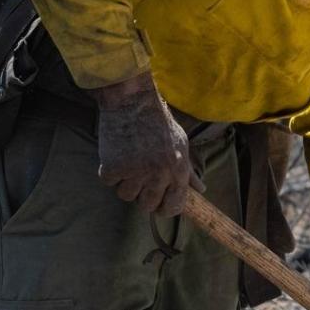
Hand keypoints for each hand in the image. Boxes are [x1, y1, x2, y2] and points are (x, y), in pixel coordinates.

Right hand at [90, 71, 201, 214]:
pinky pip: (109, 181)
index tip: (158, 204)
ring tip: (127, 163)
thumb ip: (189, 171)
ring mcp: (136, 171)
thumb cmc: (158, 122)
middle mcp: (158, 174)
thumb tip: (201, 190)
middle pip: (147, 205)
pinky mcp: (114, 167)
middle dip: (142, 196)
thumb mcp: (180, 145)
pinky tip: (115, 154)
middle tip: (138, 180)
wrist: (133, 101)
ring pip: (126, 195)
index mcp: (178, 170)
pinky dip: (109, 171)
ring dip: (125, 183)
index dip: (164, 208)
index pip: (173, 206)